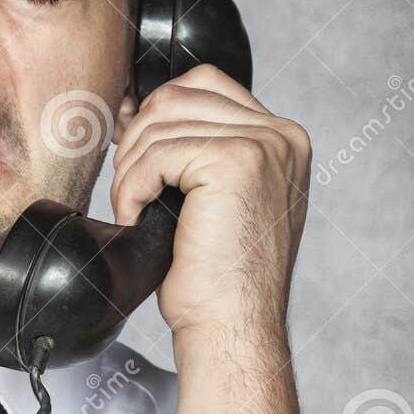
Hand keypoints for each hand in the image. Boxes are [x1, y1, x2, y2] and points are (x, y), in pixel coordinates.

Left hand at [110, 64, 311, 343]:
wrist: (232, 327)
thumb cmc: (217, 277)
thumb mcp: (212, 200)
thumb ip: (195, 149)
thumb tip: (131, 109)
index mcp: (282, 139)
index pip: (204, 85)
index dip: (157, 116)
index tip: (134, 155)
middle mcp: (281, 135)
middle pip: (177, 94)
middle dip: (139, 140)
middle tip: (132, 190)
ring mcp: (263, 145)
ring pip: (161, 121)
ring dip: (131, 168)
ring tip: (136, 211)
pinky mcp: (236, 162)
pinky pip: (156, 153)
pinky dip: (132, 187)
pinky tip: (137, 219)